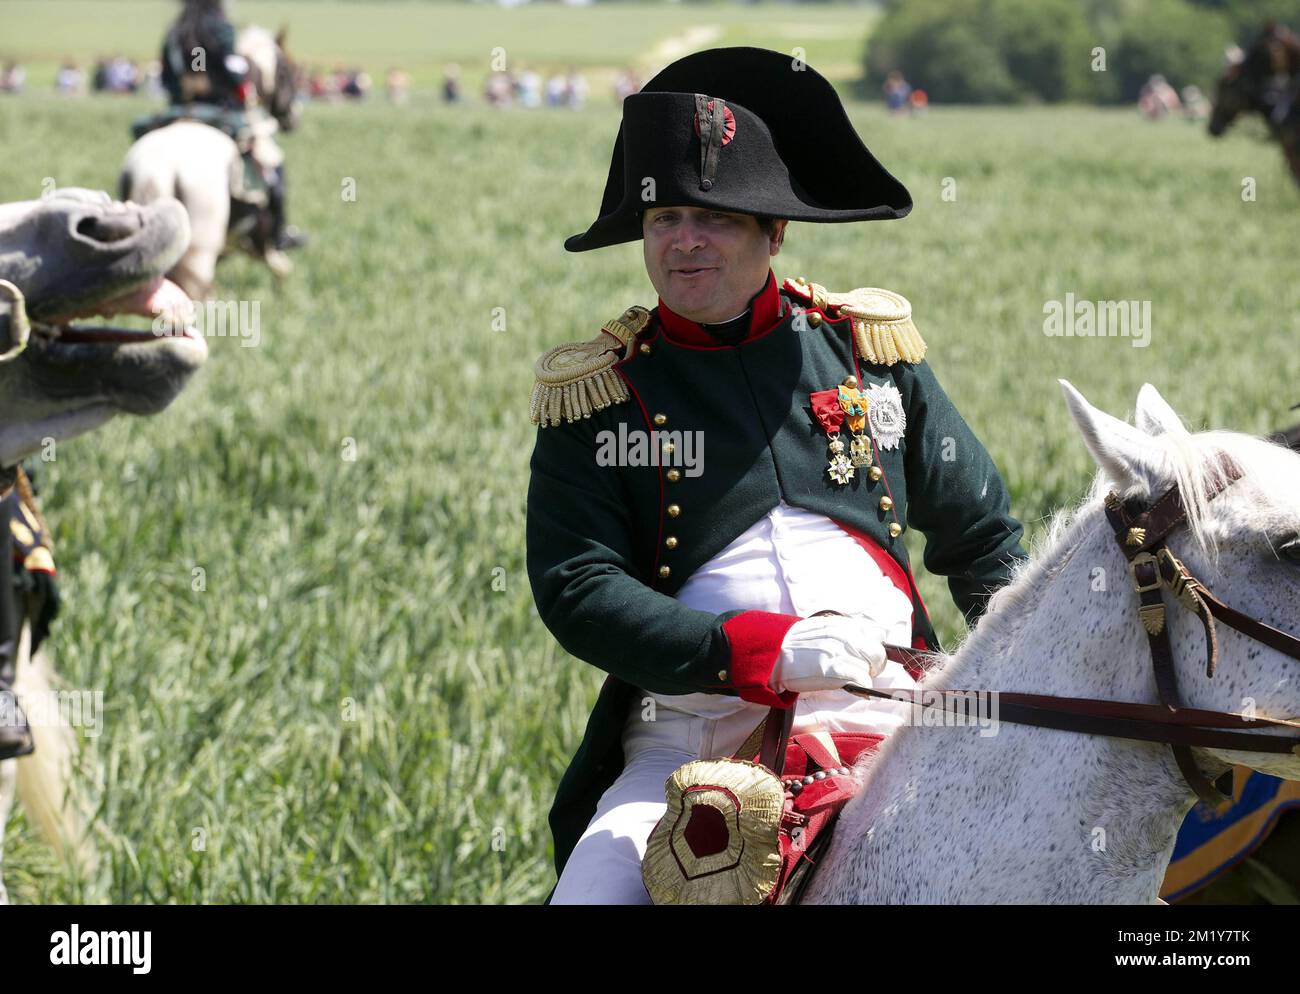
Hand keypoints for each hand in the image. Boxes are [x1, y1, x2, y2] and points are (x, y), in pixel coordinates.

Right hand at [769, 614, 886, 694]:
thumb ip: (847, 632)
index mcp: (842, 625)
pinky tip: (850, 686)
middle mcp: (844, 636)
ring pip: (870, 669)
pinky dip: (860, 687)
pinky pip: (862, 681)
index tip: (866, 658)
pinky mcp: (833, 670)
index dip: (874, 650)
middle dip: (874, 666)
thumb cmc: (797, 645)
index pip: (877, 636)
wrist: (774, 654)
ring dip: (863, 676)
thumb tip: (875, 638)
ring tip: (849, 678)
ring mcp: (839, 652)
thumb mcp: (824, 629)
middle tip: (863, 671)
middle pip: (878, 654)